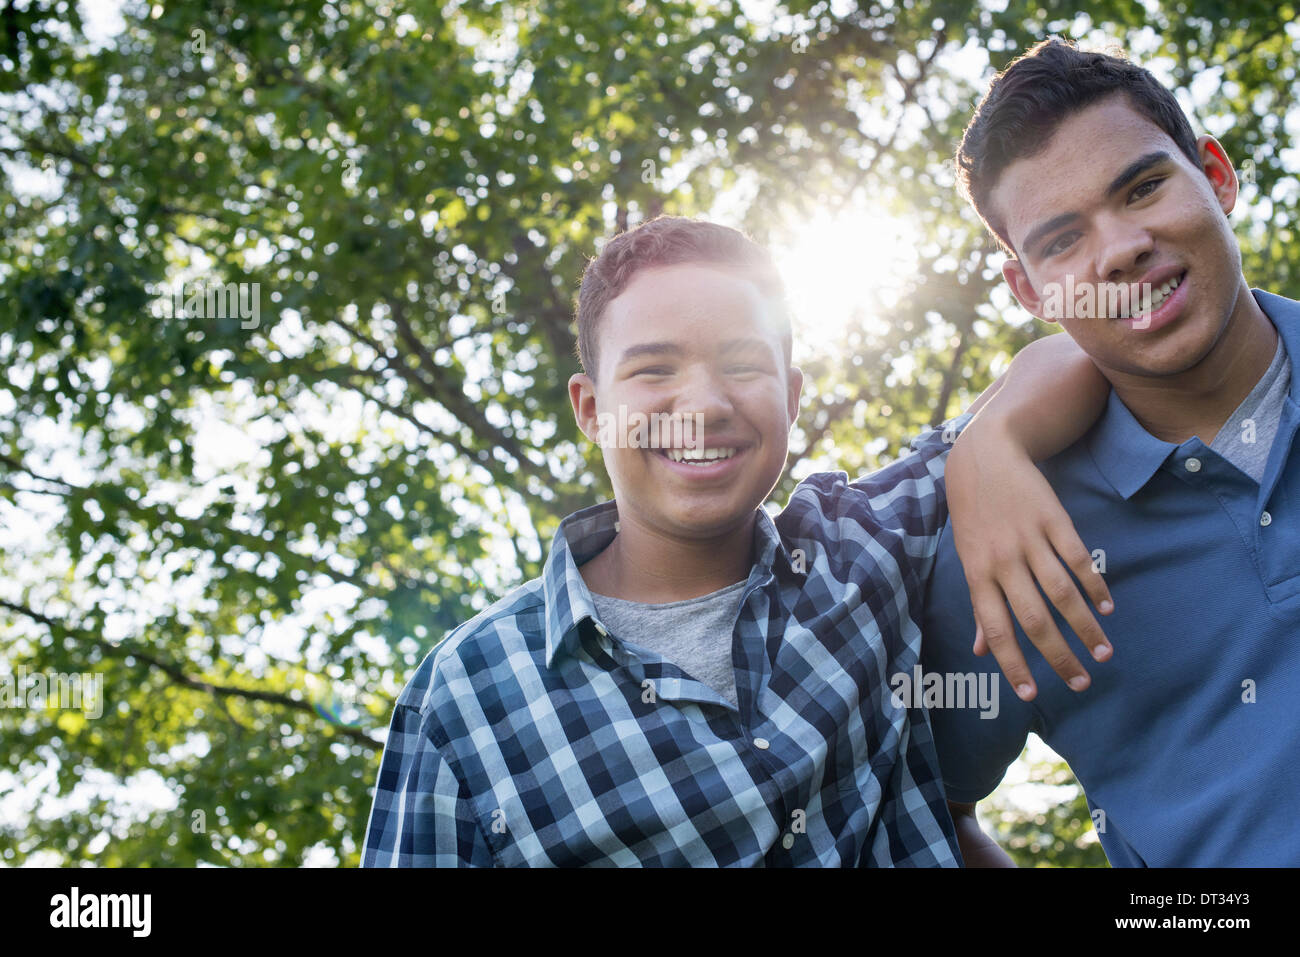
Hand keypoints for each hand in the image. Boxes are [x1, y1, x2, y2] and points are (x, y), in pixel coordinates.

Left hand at [945, 418, 1113, 700]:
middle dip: (1058, 656)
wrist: (984, 455)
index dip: (1011, 663)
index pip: (995, 629)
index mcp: (978, 574)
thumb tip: (981, 651)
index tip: (1030, 694)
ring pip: (1062, 593)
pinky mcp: (1054, 519)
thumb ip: (980, 605)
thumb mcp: (969, 557)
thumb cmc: (974, 514)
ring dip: (1085, 627)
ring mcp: (1030, 539)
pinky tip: (1107, 609)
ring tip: (1103, 653)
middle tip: (1080, 683)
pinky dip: (1095, 586)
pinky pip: (1078, 560)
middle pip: (1034, 619)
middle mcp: (1003, 560)